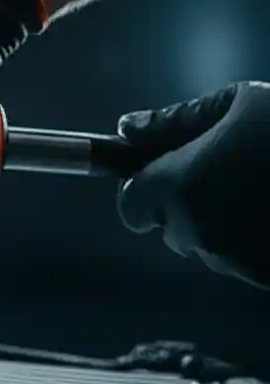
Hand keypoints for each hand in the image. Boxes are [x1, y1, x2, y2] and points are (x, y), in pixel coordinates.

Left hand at [117, 81, 269, 289]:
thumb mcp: (239, 104)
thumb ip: (175, 120)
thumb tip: (126, 129)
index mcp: (178, 186)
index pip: (132, 206)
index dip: (146, 192)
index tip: (169, 176)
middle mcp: (196, 230)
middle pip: (171, 230)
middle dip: (190, 209)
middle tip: (236, 177)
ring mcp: (232, 260)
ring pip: (210, 248)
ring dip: (226, 227)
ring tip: (265, 191)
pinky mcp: (263, 278)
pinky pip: (246, 263)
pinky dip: (257, 244)